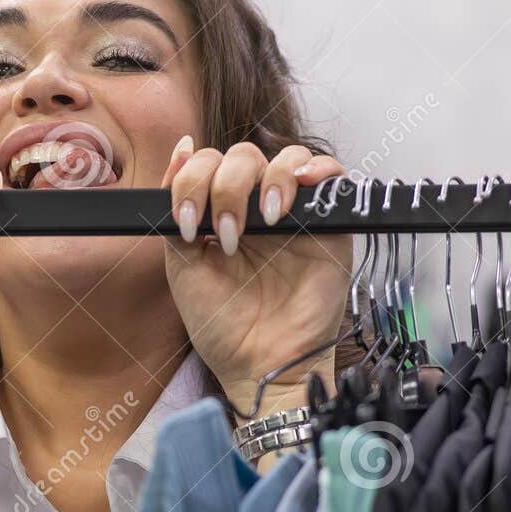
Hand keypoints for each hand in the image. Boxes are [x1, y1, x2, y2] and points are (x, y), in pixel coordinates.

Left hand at [162, 138, 353, 415]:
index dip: (194, 180)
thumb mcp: (182, 262)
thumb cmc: (220, 321)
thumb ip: (177, 208)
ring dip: (270, 178)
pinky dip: (318, 169)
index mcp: (219, 211)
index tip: (190, 223)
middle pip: (244, 156)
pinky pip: (333, 175)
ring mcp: (294, 213)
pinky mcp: (331, 225)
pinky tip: (300, 186)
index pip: (207, 163)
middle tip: (227, 234)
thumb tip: (181, 150)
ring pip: (287, 157)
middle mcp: (256, 205)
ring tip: (264, 219)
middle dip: (227, 186)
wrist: (256, 362)